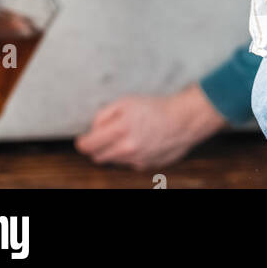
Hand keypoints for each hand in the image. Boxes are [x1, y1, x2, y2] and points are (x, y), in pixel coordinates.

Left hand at [75, 85, 226, 170]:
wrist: (183, 120)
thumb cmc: (155, 107)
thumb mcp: (126, 101)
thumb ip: (104, 114)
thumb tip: (92, 128)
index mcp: (120, 129)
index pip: (89, 146)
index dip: (83, 142)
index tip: (82, 140)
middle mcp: (126, 148)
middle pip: (98, 157)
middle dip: (97, 147)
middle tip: (105, 135)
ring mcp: (136, 160)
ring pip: (113, 160)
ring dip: (114, 150)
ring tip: (127, 134)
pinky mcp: (145, 166)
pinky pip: (128, 163)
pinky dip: (129, 155)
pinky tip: (140, 141)